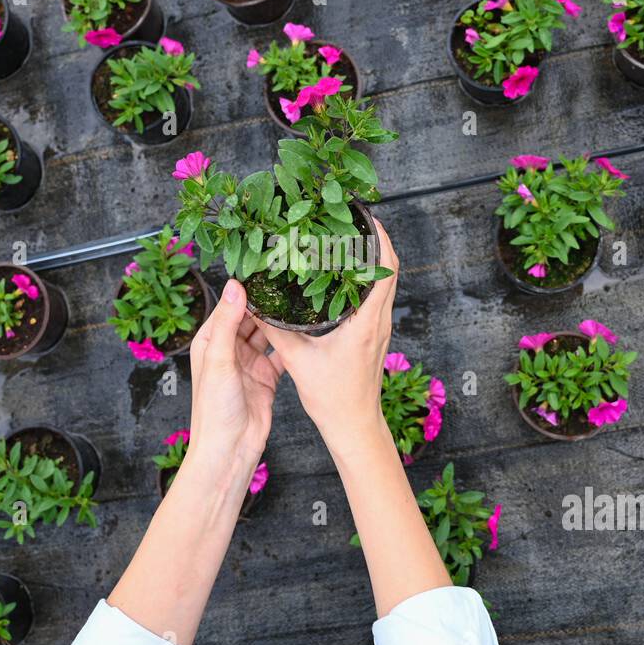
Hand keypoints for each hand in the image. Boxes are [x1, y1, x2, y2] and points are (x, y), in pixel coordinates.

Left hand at [187, 278, 281, 484]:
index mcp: (210, 342)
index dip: (245, 289)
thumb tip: (234, 285)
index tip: (265, 269)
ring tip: (299, 300)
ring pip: (267, 334)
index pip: (229, 306)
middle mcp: (229, 350)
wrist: (230, 449)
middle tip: (289, 281)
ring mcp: (249, 364)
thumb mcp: (219, 360)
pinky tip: (305, 331)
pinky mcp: (267, 378)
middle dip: (267, 303)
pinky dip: (291, 345)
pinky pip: (282, 355)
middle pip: (250, 318)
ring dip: (280, 322)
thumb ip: (227, 322)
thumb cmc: (215, 410)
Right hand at [256, 218, 398, 447]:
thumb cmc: (333, 398)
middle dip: (376, 241)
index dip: (382, 239)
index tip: (367, 218)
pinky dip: (367, 281)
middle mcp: (380, 321)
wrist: (354, 426)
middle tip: (354, 221)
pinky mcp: (375, 337)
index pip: (386, 269)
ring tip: (349, 241)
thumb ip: (276, 328)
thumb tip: (254, 302)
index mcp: (367, 321)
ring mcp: (380, 329)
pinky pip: (377, 299)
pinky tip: (346, 277)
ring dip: (373, 261)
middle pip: (389, 270)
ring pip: (385, 285)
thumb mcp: (298, 360)